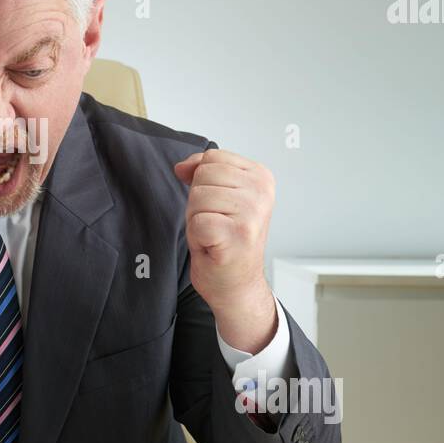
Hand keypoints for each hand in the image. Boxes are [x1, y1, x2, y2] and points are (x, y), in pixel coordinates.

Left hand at [172, 148, 274, 312]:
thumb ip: (203, 172)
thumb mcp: (218, 197)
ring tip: (214, 234)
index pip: (212, 157)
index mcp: (261, 177)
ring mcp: (252, 212)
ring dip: (197, 219)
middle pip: (203, 175)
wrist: (236, 285)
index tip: (219, 207)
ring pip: (197, 197)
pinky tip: (213, 245)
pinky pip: (196, 221)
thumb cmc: (227, 242)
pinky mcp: (237, 233)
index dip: (203, 182)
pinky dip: (197, 236)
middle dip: (198, 202)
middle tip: (215, 223)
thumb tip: (182, 167)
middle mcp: (261, 192)